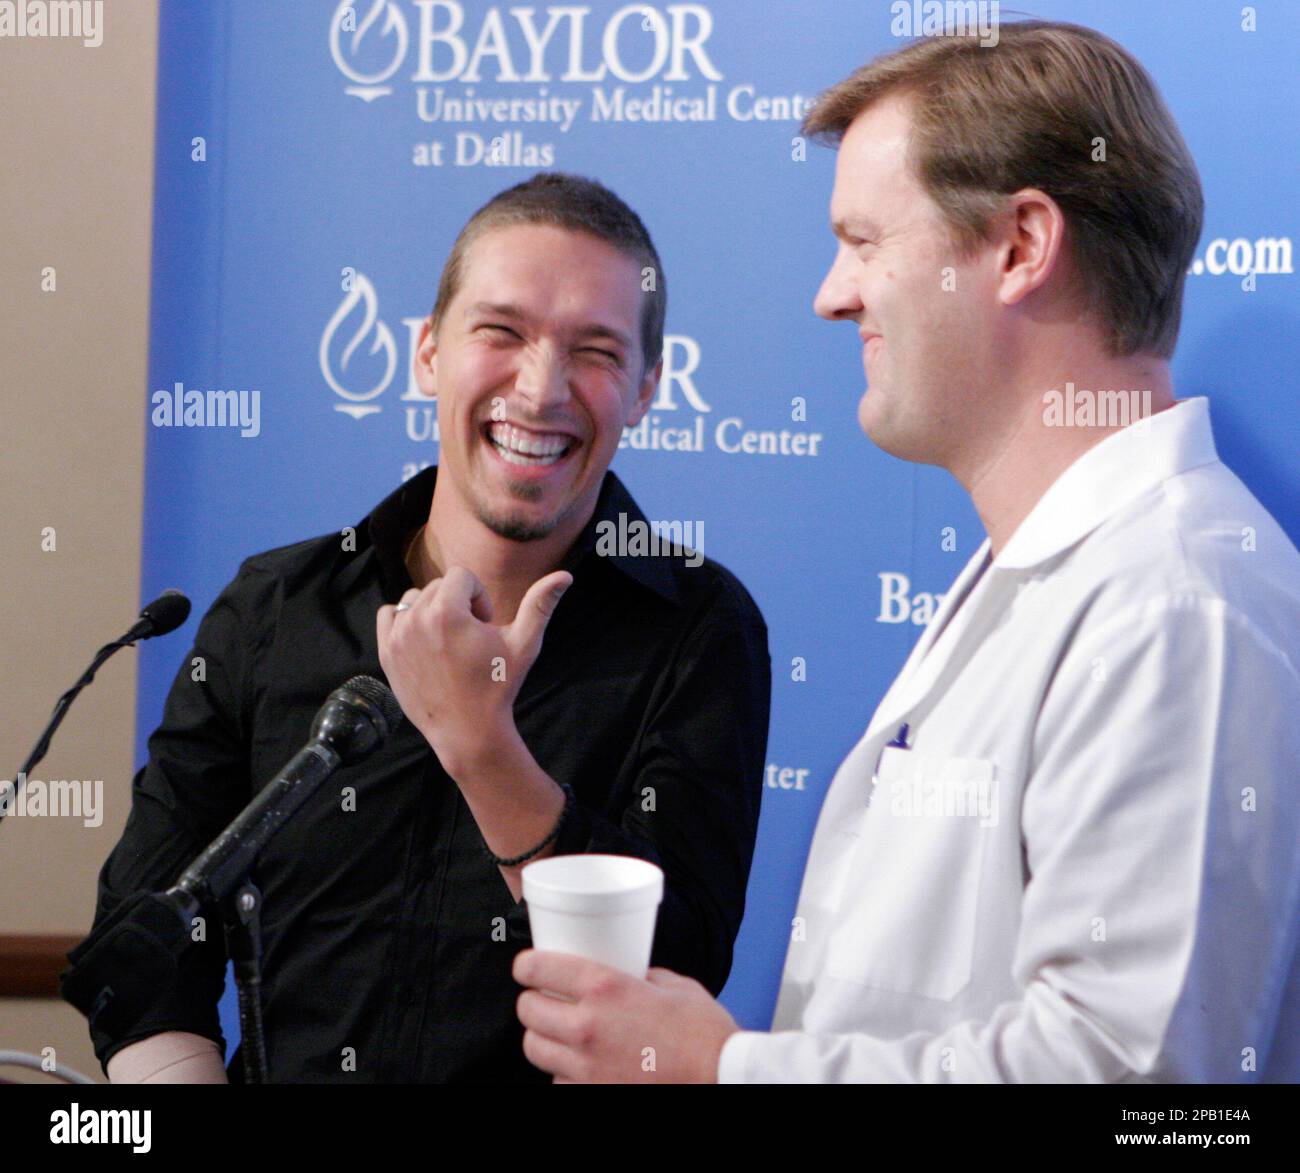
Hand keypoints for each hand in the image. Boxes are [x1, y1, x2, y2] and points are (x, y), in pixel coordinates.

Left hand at [377, 566, 570, 775]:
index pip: (462, 576)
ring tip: (449, 641)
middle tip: (471, 637)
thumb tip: (565, 576)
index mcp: (448, 611)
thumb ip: (541, 604)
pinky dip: (404, 620)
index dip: (479, 597)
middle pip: (439, 586)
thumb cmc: (498, 686)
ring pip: (415, 599)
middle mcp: (417, 619)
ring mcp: (398, 636)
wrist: (467, 731)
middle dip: (458, 603)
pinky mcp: (387, 652)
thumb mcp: (524, 644)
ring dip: (432, 611)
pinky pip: (389, 615)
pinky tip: (425, 642)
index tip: (486, 625)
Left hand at [513, 950, 739, 1082]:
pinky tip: (582, 1067)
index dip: (527, 965)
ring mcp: (586, 1068)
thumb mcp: (674, 985)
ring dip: (545, 1040)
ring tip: (560, 1035)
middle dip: (533, 1003)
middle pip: (528, 1012)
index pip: (538, 969)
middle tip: (545, 1000)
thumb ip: (644, 976)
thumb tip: (633, 973)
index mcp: (604, 988)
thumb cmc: (705, 1034)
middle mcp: (586, 1027)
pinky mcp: (592, 1095)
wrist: (722, 1078)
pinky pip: (559, 1083)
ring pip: (535, 1050)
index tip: (528, 967)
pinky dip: (565, 1074)